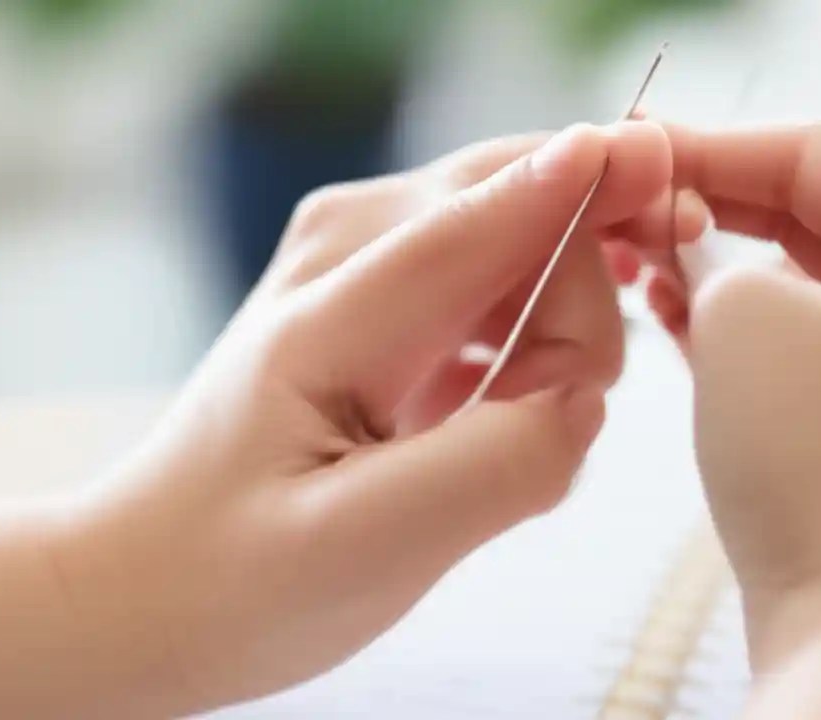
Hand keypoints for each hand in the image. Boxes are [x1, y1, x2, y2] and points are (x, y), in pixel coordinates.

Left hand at [55, 122, 672, 714]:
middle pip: (520, 204)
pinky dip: (525, 339)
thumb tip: (585, 396)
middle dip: (580, 298)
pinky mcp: (383, 295)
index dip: (585, 183)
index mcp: (331, 311)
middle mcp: (345, 251)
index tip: (665, 166)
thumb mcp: (366, 549)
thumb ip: (495, 466)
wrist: (154, 583)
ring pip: (521, 238)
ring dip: (552, 332)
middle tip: (552, 415)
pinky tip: (486, 409)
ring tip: (495, 430)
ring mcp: (363, 264)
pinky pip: (500, 274)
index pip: (482, 216)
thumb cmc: (237, 577)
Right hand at [628, 124, 820, 677]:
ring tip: (629, 259)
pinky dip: (722, 319)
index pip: (814, 154)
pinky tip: (663, 310)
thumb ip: (707, 247)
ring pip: (787, 278)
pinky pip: (783, 338)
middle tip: (619, 208)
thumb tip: (683, 225)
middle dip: (705, 205)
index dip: (711, 144)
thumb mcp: (749, 317)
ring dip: (706, 262)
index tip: (630, 152)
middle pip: (803, 213)